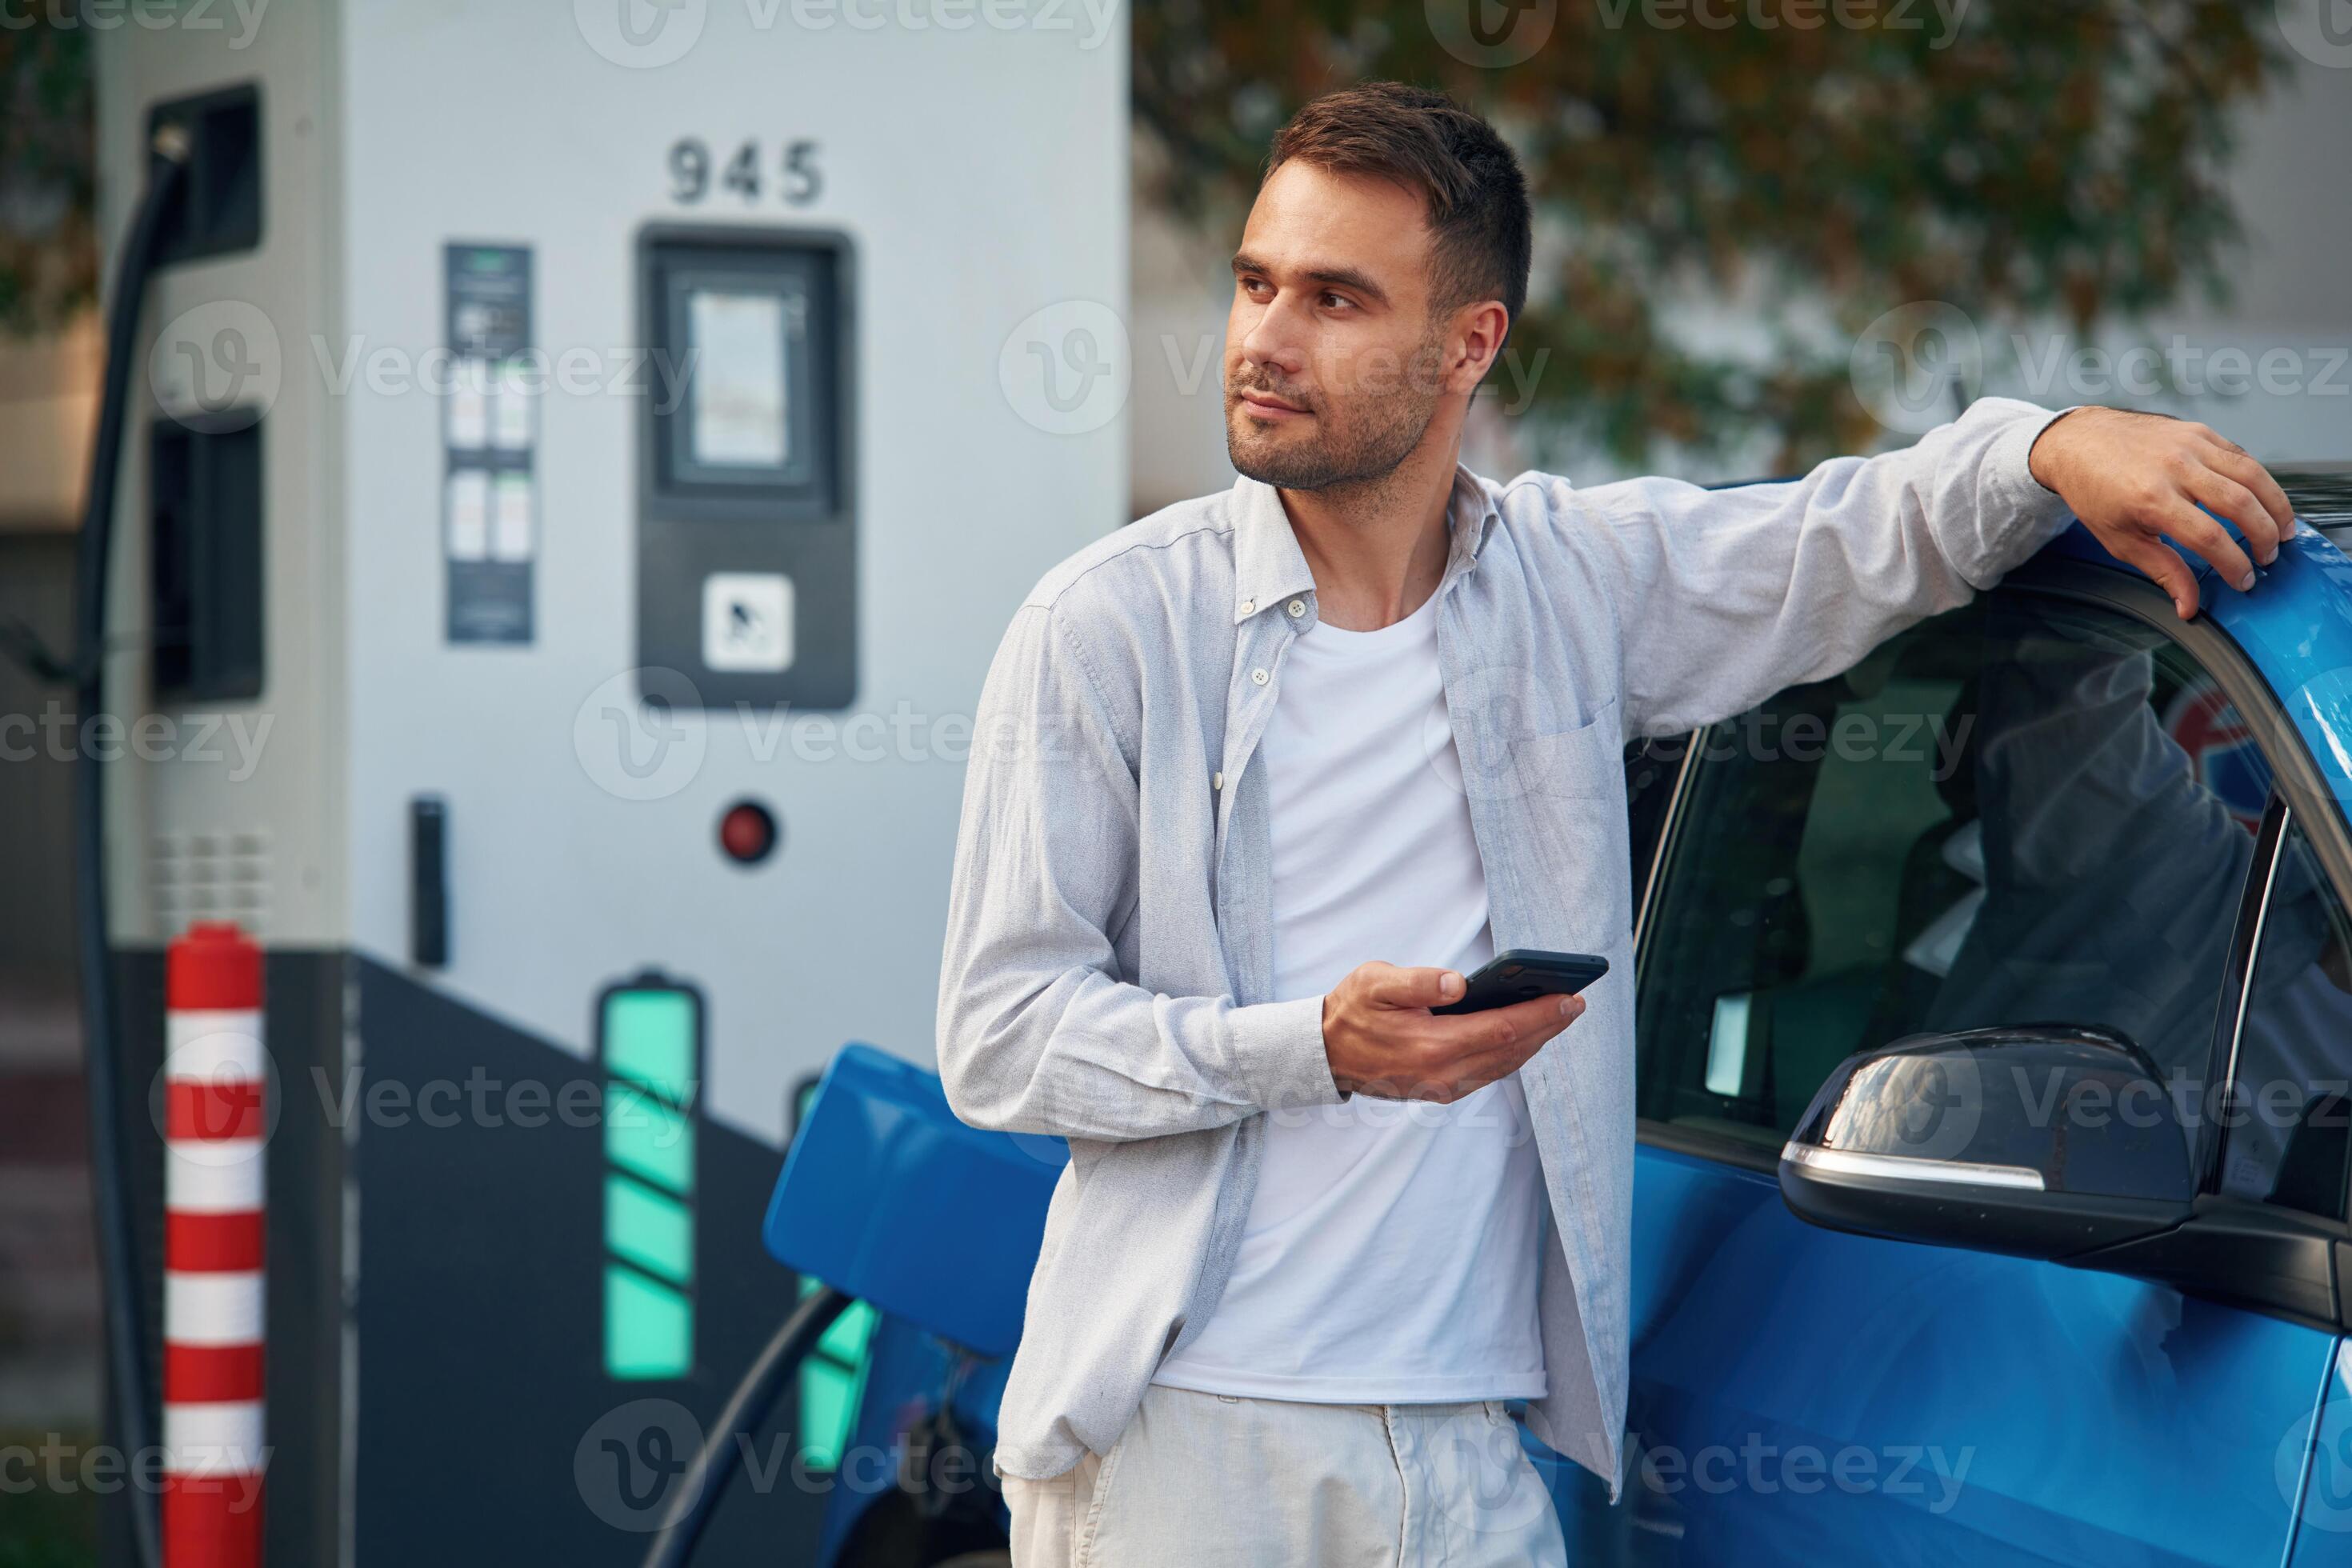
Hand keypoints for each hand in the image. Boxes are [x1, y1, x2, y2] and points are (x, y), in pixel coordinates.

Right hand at [1321, 961, 1583, 1103]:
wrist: (1323, 1054)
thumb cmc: (1350, 1011)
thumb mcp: (1374, 983)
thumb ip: (1417, 981)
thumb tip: (1457, 982)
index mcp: (1433, 1046)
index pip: (1503, 1030)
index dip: (1541, 1015)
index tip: (1569, 999)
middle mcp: (1444, 1074)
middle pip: (1511, 1051)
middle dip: (1546, 1028)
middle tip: (1574, 1005)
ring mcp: (1442, 1087)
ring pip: (1503, 1066)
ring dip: (1533, 1043)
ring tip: (1556, 1018)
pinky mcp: (1439, 1090)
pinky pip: (1488, 1073)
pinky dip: (1511, 1055)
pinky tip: (1522, 1037)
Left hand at [2028, 407, 2296, 620]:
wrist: (2079, 442)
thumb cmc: (2094, 491)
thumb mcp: (2119, 540)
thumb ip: (2162, 571)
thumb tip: (2189, 605)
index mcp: (2151, 499)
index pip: (2209, 536)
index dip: (2234, 563)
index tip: (2243, 580)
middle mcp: (2174, 468)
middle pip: (2240, 504)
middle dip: (2263, 536)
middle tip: (2267, 558)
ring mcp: (2190, 445)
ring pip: (2251, 475)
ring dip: (2275, 506)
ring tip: (2282, 532)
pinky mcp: (2199, 431)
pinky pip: (2241, 456)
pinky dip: (2259, 481)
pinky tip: (2264, 501)